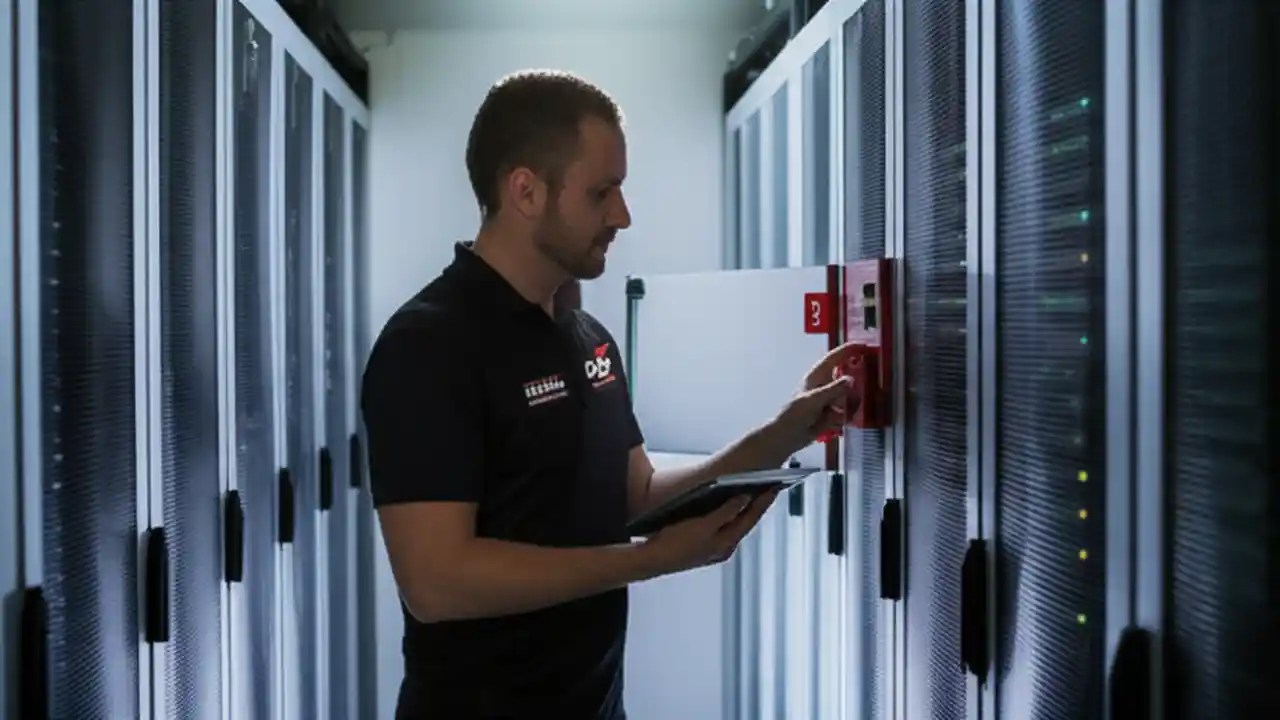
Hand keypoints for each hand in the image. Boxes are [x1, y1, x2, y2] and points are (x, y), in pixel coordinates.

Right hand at [641, 489, 781, 574]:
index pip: (751, 519)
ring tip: (754, 494)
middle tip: (769, 488)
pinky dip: (730, 516)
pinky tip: (729, 508)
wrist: (652, 561)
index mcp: (726, 543)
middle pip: (746, 523)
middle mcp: (724, 548)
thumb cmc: (675, 544)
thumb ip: (725, 513)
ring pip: (735, 526)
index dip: (763, 502)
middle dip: (757, 506)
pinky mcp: (704, 546)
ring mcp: (714, 548)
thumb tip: (744, 500)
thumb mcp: (702, 526)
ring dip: (744, 511)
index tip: (774, 488)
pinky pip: (723, 528)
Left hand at [768, 343, 861, 451]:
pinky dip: (846, 415)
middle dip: (854, 380)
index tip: (863, 345)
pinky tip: (843, 421)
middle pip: (844, 376)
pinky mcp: (830, 414)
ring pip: (846, 395)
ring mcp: (827, 401)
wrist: (786, 437)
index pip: (833, 358)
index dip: (847, 350)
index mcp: (816, 377)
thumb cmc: (795, 415)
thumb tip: (851, 379)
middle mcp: (823, 386)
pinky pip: (845, 411)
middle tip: (867, 383)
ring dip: (850, 401)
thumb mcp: (814, 400)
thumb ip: (833, 389)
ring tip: (850, 407)